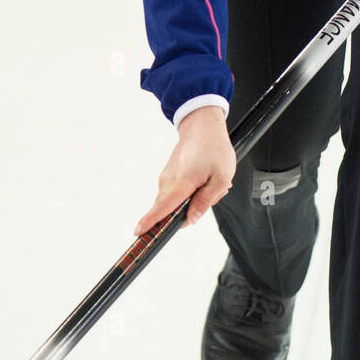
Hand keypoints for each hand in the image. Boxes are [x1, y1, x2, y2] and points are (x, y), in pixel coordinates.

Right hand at [133, 106, 236, 235]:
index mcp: (181, 183)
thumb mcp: (221, 178)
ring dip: (192, 199)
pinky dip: (190, 191)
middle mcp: (168, 182)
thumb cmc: (214, 149)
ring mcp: (166, 177)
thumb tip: (189, 221)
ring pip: (175, 202)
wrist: (202, 125)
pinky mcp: (168, 175)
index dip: (150, 222)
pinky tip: (204, 177)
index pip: (162, 208)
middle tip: (212, 191)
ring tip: (210, 181)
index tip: (138, 233)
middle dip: (190, 211)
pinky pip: (176, 193)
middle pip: (171, 210)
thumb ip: (205, 201)